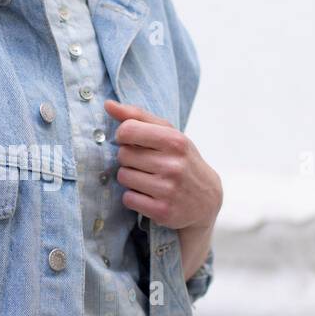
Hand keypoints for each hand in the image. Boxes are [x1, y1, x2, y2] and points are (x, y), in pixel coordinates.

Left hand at [105, 98, 221, 231]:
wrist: (206, 199)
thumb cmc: (182, 160)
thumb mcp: (169, 134)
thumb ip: (138, 116)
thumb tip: (108, 104)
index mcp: (175, 141)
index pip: (128, 130)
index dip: (124, 135)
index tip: (132, 141)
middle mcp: (173, 165)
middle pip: (123, 154)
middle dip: (129, 158)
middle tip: (146, 163)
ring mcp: (168, 189)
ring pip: (123, 177)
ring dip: (130, 178)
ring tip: (148, 178)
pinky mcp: (162, 211)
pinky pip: (128, 198)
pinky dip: (134, 197)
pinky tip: (149, 194)